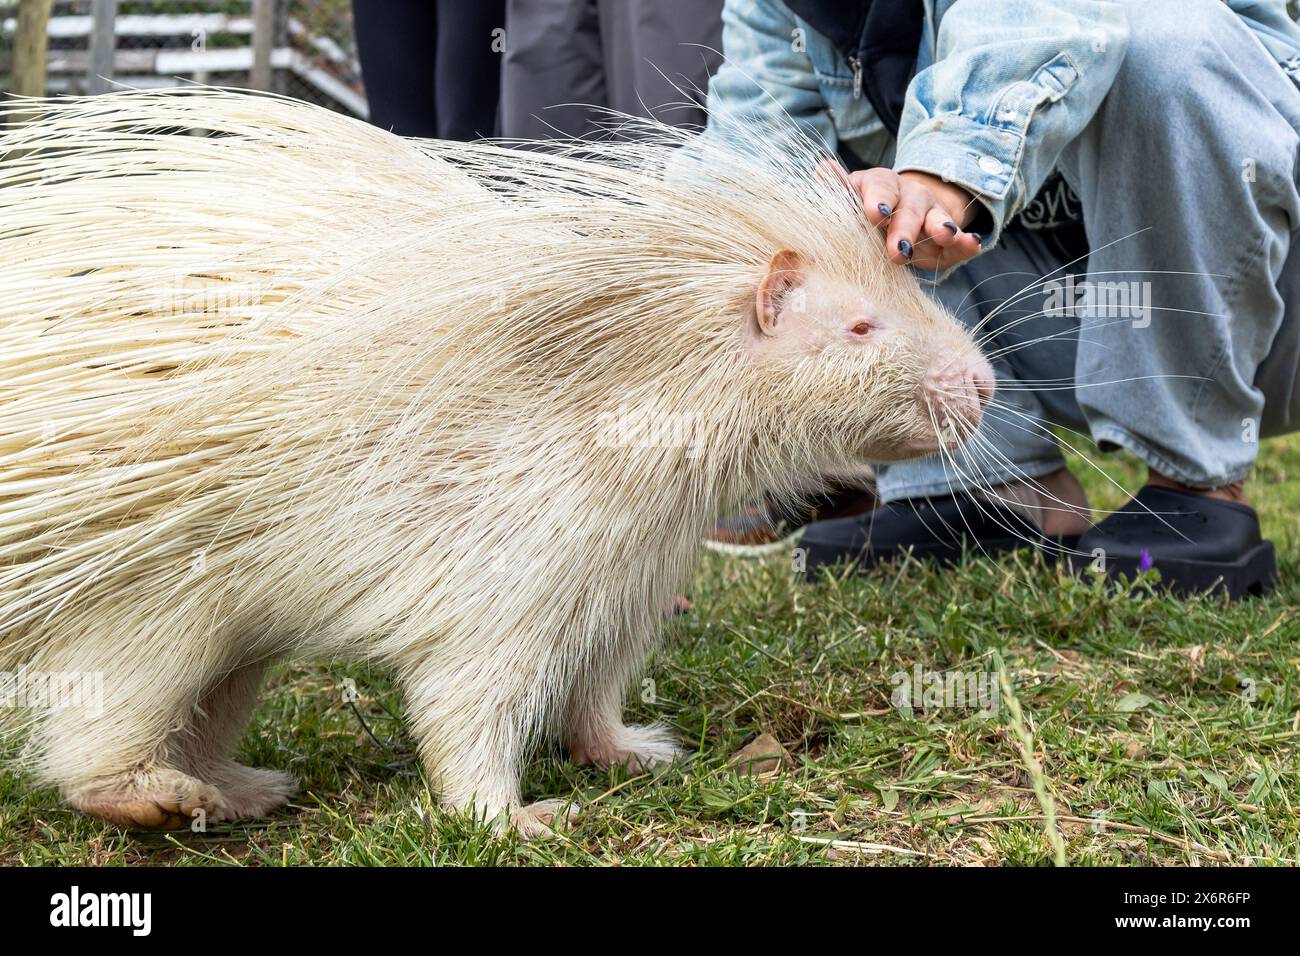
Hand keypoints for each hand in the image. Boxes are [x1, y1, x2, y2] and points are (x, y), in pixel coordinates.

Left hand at [847, 168, 982, 270]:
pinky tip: (972, 244)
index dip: (878, 199)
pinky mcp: (948, 239)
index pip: (880, 187)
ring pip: (937, 219)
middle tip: (898, 250)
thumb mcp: (851, 203)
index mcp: (881, 187)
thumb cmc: (866, 217)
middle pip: (909, 208)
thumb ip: (839, 191)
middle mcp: (909, 197)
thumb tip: (823, 169)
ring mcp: (932, 215)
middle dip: (905, 228)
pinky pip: (959, 240)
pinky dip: (966, 242)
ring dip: (941, 227)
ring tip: (944, 234)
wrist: (898, 224)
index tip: (875, 213)